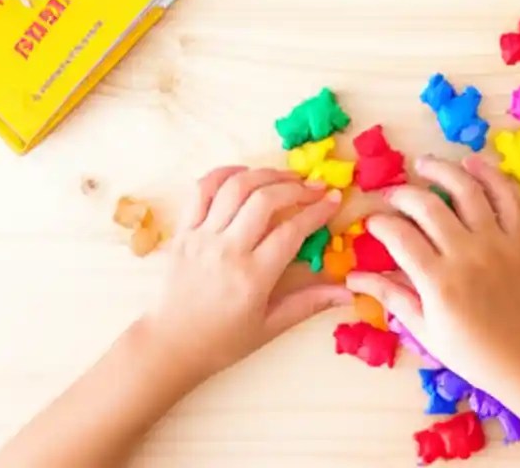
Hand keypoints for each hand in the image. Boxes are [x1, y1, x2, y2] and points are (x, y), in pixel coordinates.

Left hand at [140, 167, 350, 380]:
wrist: (169, 345)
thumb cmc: (223, 341)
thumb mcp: (270, 327)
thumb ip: (309, 304)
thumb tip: (349, 292)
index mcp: (252, 277)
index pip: (291, 231)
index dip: (317, 211)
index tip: (334, 200)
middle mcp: (227, 250)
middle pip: (265, 200)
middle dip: (297, 187)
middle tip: (315, 187)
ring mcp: (201, 237)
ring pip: (235, 187)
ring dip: (266, 174)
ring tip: (286, 177)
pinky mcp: (183, 232)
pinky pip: (202, 190)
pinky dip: (224, 173)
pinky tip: (245, 174)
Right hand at [347, 155, 519, 392]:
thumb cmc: (473, 353)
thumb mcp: (425, 330)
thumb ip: (391, 297)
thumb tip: (353, 278)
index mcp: (438, 281)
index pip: (399, 235)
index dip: (379, 223)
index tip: (371, 222)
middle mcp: (466, 254)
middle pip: (427, 206)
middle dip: (402, 194)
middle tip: (389, 195)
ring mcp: (496, 242)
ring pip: (466, 190)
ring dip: (441, 170)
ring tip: (422, 164)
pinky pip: (506, 197)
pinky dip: (489, 175)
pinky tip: (470, 162)